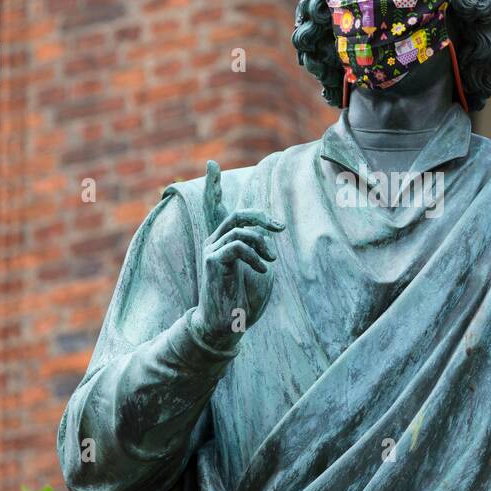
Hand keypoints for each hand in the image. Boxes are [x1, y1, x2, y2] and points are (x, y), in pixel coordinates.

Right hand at [188, 160, 284, 350]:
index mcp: (223, 242)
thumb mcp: (259, 267)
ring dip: (262, 243)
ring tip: (271, 260)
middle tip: (280, 226)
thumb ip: (259, 245)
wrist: (228, 325)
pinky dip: (254, 255)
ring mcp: (210, 251)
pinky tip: (263, 269)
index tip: (210, 164)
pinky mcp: (212, 262)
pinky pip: (237, 246)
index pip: (215, 208)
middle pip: (237, 214)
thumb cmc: (244, 300)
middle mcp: (213, 242)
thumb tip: (266, 231)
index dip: (213, 187)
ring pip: (240, 229)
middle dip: (260, 216)